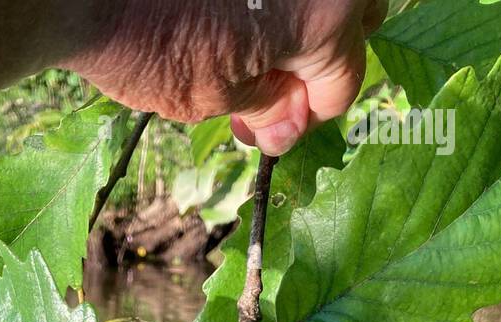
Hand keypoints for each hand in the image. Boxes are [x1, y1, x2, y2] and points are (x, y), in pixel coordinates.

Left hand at [69, 0, 388, 154]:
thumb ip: (267, 105)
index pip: (344, 81)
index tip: (273, 128)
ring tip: (243, 51)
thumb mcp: (214, 94)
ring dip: (295, 24)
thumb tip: (285, 121)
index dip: (307, 116)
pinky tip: (222, 16)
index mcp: (327, 13)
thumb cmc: (146, 41)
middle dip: (318, 56)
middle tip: (267, 87)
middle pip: (354, 17)